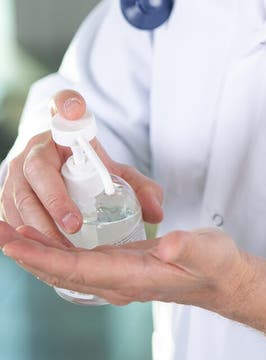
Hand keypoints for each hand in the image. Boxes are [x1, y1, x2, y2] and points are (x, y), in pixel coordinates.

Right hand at [0, 90, 163, 239]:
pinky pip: (10, 217)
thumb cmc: (86, 170)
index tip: (76, 110)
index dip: (67, 106)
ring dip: (38, 226)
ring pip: (18, 199)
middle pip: (36, 171)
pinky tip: (46, 253)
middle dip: (54, 200)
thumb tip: (157, 213)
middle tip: (75, 225)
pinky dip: (25, 236)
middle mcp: (32, 150)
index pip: (63, 108)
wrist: (57, 172)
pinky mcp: (6, 199)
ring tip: (63, 248)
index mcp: (60, 133)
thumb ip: (139, 187)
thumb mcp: (112, 171)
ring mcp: (14, 175)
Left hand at [0, 221, 251, 313]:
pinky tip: (41, 237)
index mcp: (131, 278)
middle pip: (59, 271)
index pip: (75, 269)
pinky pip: (75, 263)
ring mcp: (115, 277)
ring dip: (34, 251)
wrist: (223, 279)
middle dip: (25, 252)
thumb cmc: (215, 264)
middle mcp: (116, 283)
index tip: (12, 240)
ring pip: (63, 269)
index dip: (41, 254)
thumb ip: (188, 246)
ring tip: (7, 232)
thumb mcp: (207, 251)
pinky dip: (52, 250)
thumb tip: (166, 241)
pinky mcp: (117, 267)